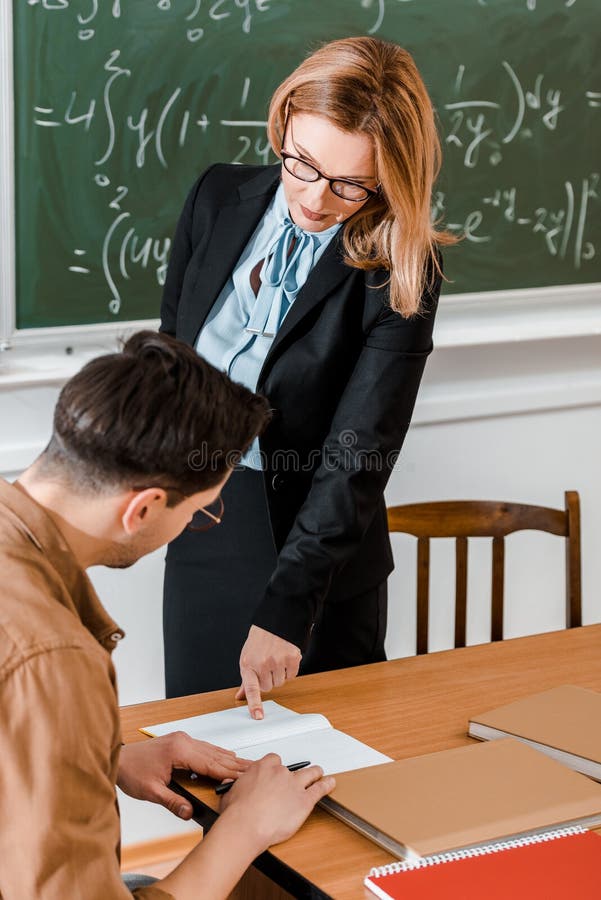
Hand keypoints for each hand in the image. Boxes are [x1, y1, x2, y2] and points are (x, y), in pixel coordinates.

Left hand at [117, 733, 249, 818]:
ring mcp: (182, 739)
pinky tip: (226, 759)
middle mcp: (183, 741)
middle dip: (235, 764)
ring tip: (246, 765)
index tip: (246, 776)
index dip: (229, 772)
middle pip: (215, 754)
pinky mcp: (180, 741)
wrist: (119, 759)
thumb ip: (172, 802)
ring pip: (211, 750)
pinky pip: (204, 748)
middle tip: (255, 769)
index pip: (210, 763)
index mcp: (179, 750)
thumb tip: (189, 812)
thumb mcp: (151, 791)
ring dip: (228, 759)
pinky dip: (217, 755)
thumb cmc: (131, 772)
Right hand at [220, 754, 334, 849]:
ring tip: (319, 773)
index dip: (275, 769)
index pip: (274, 761)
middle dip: (294, 773)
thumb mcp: (230, 793)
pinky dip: (326, 785)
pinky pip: (319, 789)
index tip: (274, 775)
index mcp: (263, 768)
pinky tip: (330, 783)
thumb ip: (235, 786)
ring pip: (310, 774)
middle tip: (294, 778)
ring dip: (315, 773)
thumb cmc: (237, 812)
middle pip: (293, 768)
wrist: (246, 825)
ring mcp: (294, 785)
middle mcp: (280, 773)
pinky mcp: (304, 800)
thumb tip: (230, 784)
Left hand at [235, 625, 301, 718]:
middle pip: (268, 687)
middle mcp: (263, 663)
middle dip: (268, 679)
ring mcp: (278, 660)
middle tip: (266, 665)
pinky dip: (290, 669)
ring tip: (275, 659)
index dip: (254, 703)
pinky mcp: (292, 657)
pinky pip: (292, 675)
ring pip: (280, 682)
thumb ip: (246, 680)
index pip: (251, 688)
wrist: (274, 622)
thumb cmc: (258, 642)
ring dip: (279, 674)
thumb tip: (239, 697)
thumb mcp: (247, 658)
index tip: (258, 716)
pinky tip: (285, 657)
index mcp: (248, 664)